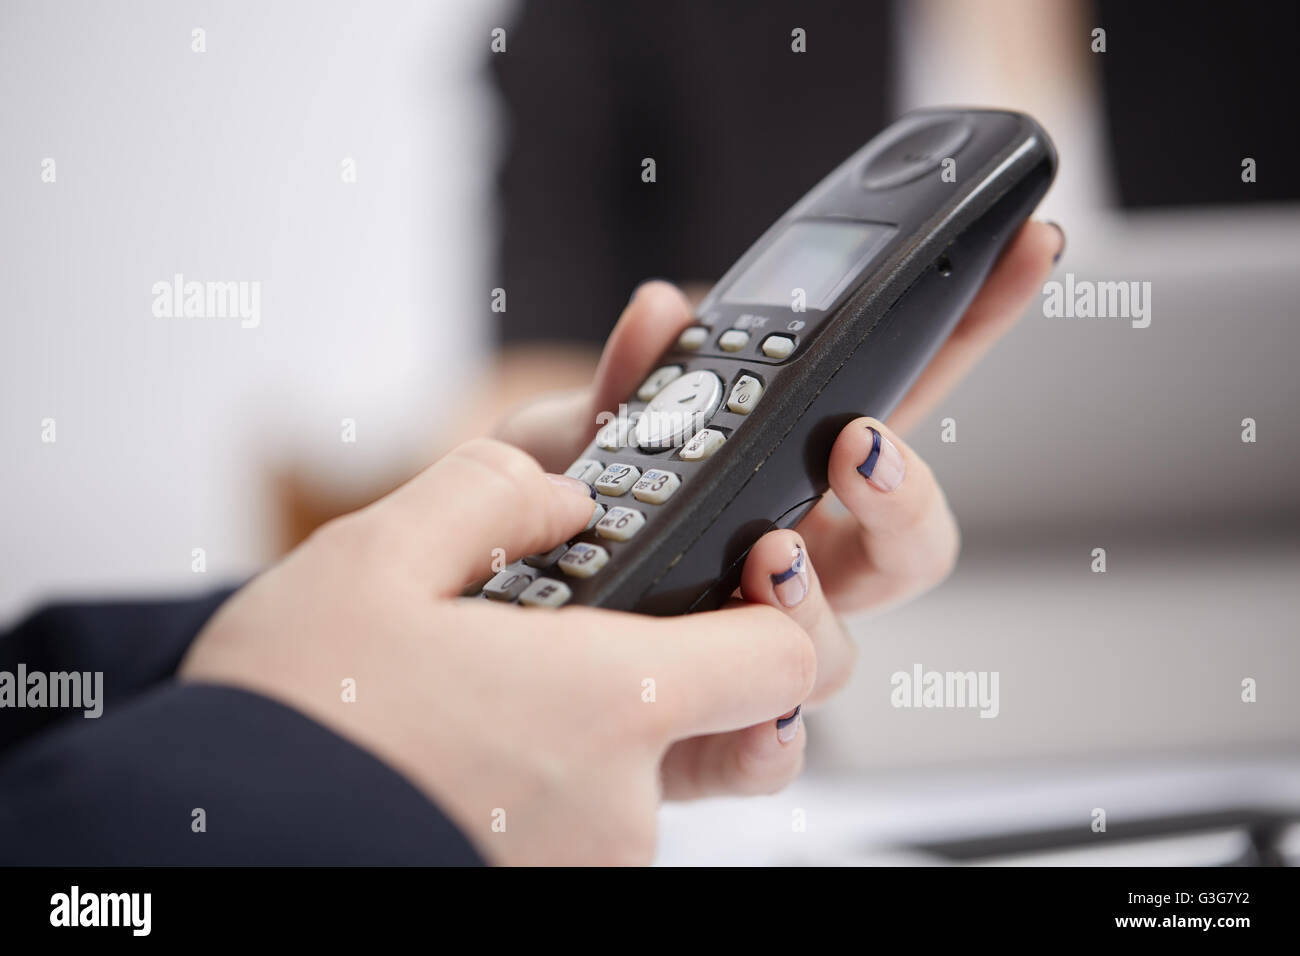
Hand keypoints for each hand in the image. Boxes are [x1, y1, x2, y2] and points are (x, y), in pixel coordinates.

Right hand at [180, 438, 823, 864]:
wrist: (207, 843)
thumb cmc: (289, 719)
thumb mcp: (375, 554)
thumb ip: (493, 492)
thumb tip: (564, 492)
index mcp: (606, 701)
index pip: (787, 657)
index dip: (773, 606)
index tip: (730, 569)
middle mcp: (620, 799)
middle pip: (723, 712)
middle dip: (670, 654)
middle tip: (581, 612)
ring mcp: (587, 855)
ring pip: (652, 762)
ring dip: (599, 711)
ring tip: (495, 670)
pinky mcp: (544, 880)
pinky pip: (589, 808)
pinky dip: (555, 764)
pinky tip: (473, 729)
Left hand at [495, 221, 1063, 702]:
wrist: (467, 640)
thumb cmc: (536, 535)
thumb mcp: (562, 437)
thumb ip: (621, 384)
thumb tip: (661, 311)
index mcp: (776, 477)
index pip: (890, 401)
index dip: (965, 328)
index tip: (1021, 251)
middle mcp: (788, 563)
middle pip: (907, 541)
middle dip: (907, 491)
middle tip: (859, 447)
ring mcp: (755, 648)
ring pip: (843, 646)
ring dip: (818, 597)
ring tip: (765, 555)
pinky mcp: (709, 733)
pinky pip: (772, 752)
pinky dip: (772, 734)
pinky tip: (751, 700)